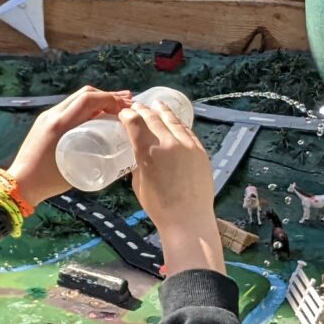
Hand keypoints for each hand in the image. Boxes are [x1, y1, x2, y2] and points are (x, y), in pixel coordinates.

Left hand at [7, 86, 133, 210]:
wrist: (20, 183)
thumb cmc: (48, 181)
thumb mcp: (76, 167)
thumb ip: (93, 152)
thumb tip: (114, 142)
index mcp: (59, 124)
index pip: (88, 100)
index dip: (110, 99)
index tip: (126, 107)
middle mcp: (52, 115)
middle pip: (84, 94)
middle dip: (107, 96)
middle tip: (126, 102)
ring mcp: (47, 116)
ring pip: (76, 98)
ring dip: (97, 99)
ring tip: (116, 105)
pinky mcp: (45, 121)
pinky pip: (69, 106)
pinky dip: (86, 106)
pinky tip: (97, 114)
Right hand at [122, 102, 224, 274]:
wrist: (188, 219)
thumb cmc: (159, 207)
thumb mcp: (138, 183)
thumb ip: (138, 163)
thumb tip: (138, 152)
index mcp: (148, 151)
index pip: (134, 122)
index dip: (126, 115)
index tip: (123, 114)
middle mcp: (168, 142)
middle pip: (152, 117)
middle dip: (142, 110)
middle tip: (136, 106)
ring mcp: (187, 145)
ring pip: (172, 120)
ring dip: (162, 111)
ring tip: (157, 104)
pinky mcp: (200, 151)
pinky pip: (187, 131)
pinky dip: (178, 123)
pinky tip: (175, 121)